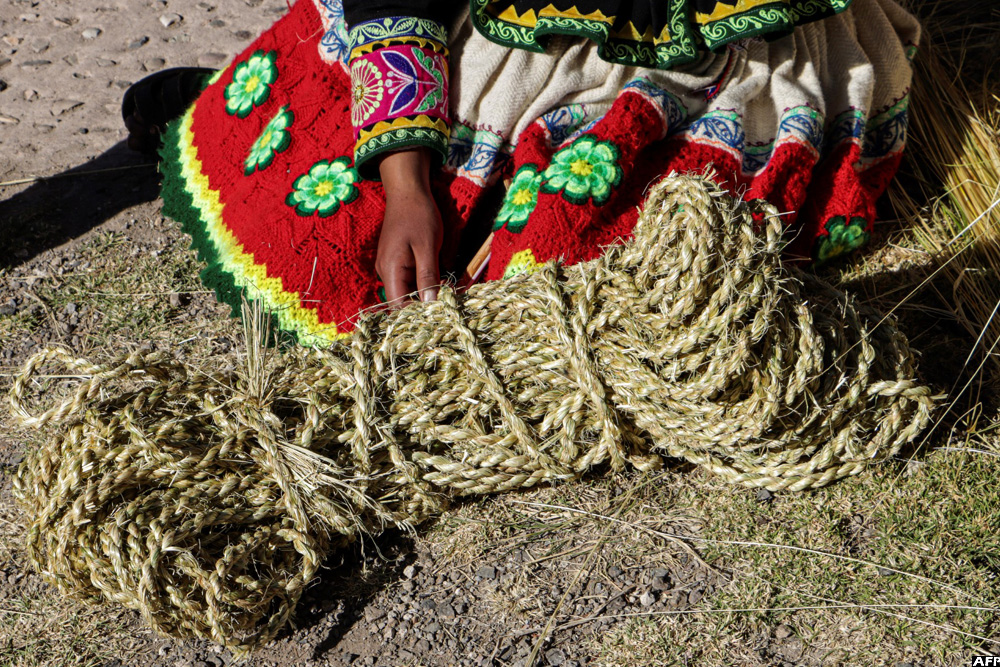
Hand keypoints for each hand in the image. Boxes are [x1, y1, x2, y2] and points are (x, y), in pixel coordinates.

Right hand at [375, 149, 443, 304]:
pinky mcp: (398, 262)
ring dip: (425, 294)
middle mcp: (385, 272)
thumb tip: (430, 305)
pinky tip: (440, 281)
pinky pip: (409, 280)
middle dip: (424, 306)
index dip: (416, 315)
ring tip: (447, 294)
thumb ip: (428, 276)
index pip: (398, 306)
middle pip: (402, 301)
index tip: (438, 316)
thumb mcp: (428, 247)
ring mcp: (390, 267)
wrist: (408, 191)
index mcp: (390, 269)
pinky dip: (424, 283)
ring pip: (407, 291)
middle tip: (448, 306)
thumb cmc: (418, 216)